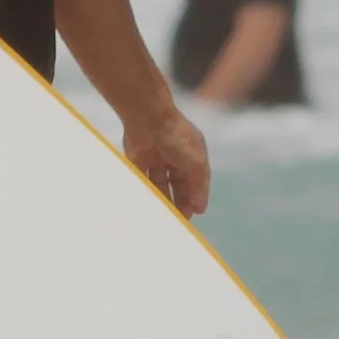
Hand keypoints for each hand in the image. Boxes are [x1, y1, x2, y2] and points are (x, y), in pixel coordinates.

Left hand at [122, 98, 209, 217]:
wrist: (147, 118)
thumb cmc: (177, 138)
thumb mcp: (197, 163)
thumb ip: (199, 186)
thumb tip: (200, 208)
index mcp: (192, 155)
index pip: (195, 181)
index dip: (194, 197)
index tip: (193, 214)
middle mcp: (175, 157)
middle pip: (178, 185)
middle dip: (179, 201)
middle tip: (177, 220)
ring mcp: (156, 158)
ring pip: (160, 185)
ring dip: (162, 200)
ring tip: (163, 217)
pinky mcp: (138, 160)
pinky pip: (143, 180)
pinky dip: (146, 192)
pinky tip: (148, 206)